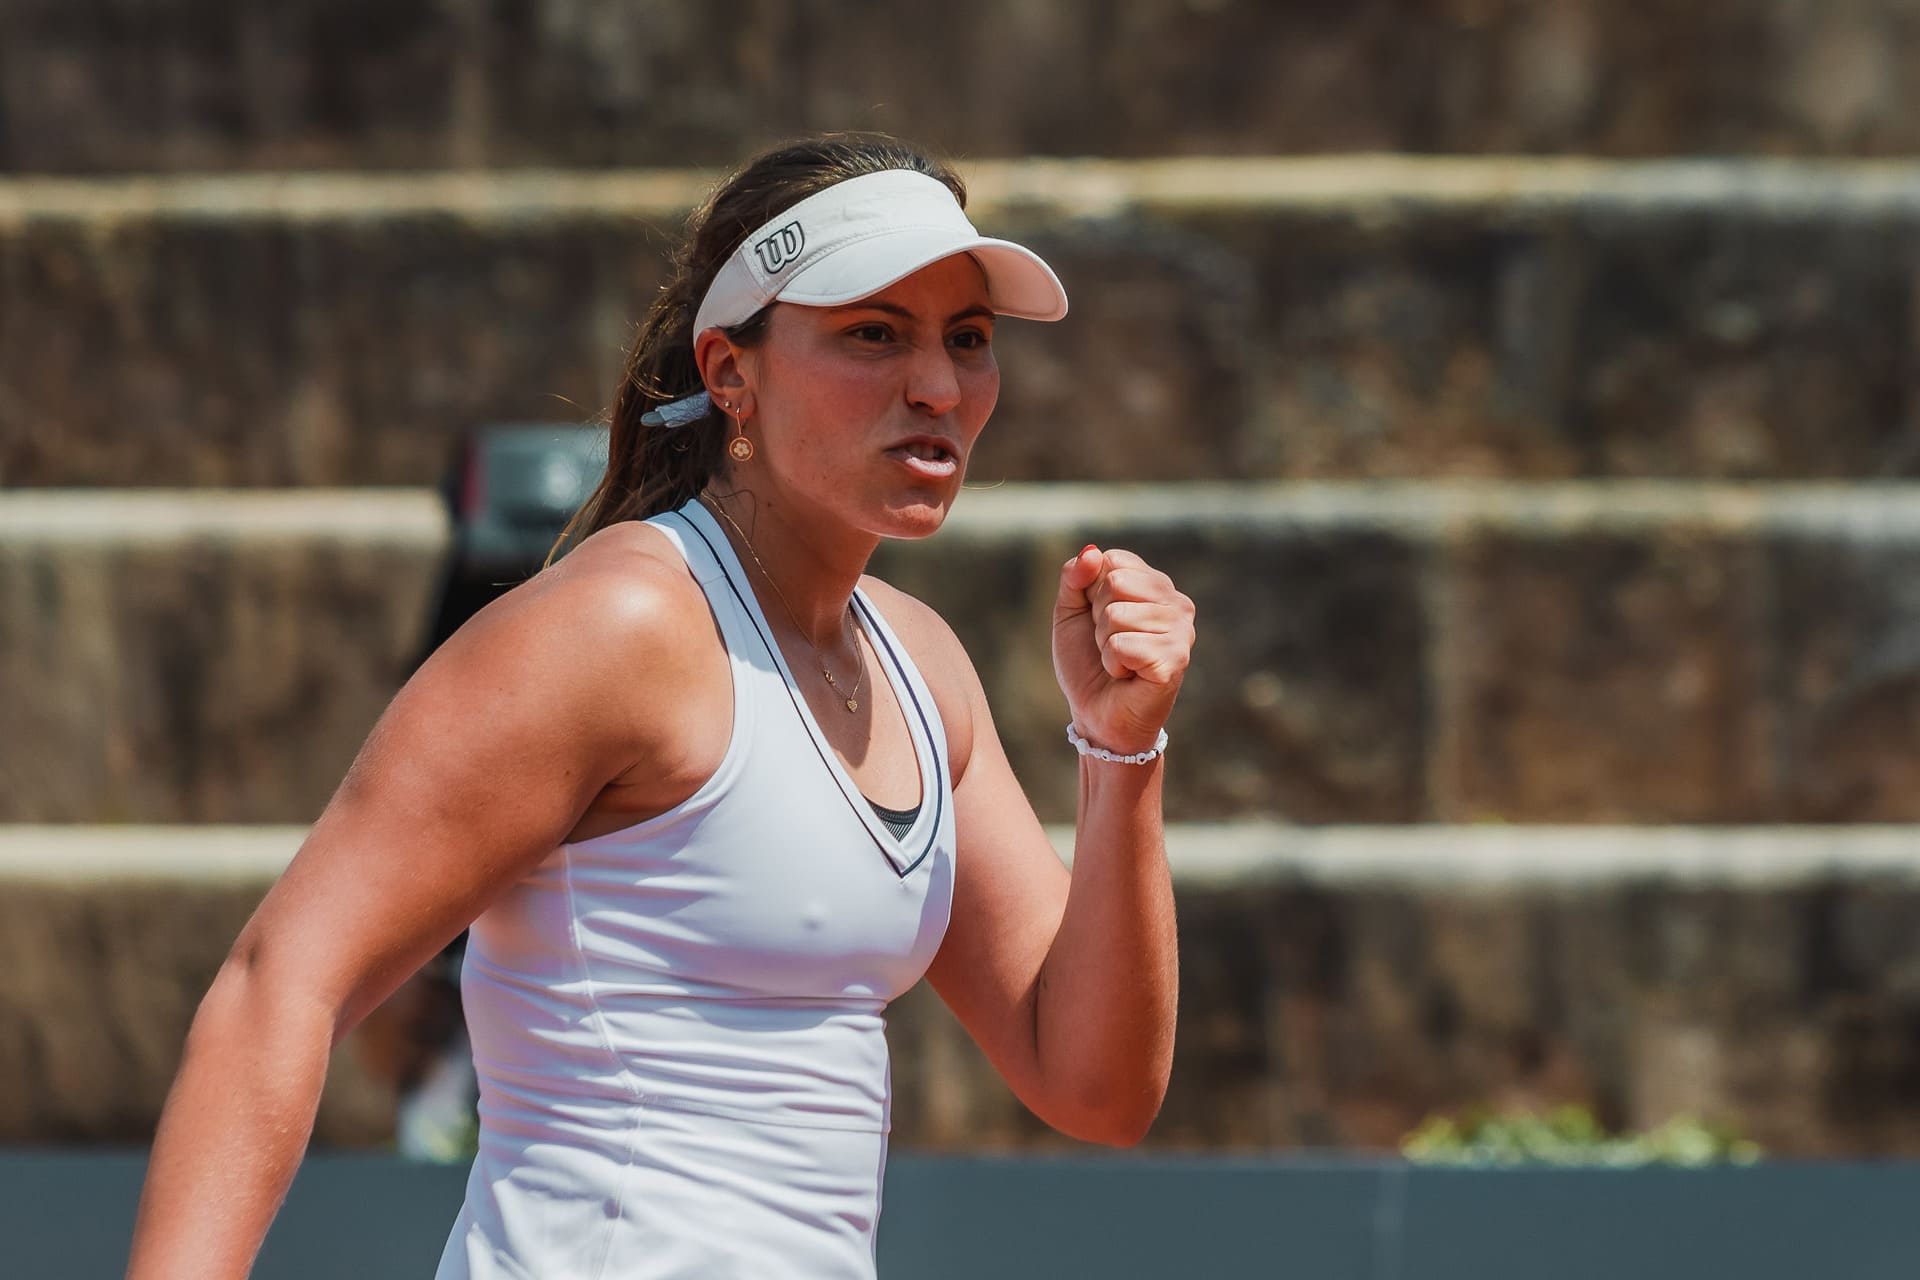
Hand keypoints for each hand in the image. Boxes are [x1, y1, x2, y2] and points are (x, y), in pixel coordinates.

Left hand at [1051, 544, 1195, 755]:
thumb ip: (1075, 577)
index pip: (1113, 561)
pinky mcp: (1174, 659)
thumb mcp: (1070, 612)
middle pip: (1115, 584)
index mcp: (1155, 585)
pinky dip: (1112, 664)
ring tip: (1118, 662)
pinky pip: (1122, 645)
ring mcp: (1181, 631)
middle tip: (1109, 644)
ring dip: (1105, 644)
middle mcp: (1177, 603)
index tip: (1100, 619)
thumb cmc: (1087, 663)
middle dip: (1098, 619)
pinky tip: (1127, 676)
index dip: (1093, 592)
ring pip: (1116, 616)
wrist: (1096, 715)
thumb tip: (1093, 552)